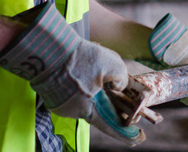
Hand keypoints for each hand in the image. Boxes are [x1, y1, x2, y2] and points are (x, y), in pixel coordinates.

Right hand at [0, 2, 144, 146]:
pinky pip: (71, 96)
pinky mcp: (52, 97)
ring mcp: (61, 106)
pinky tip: (84, 76)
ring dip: (93, 94)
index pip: (110, 126)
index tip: (139, 138)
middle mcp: (73, 112)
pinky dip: (80, 90)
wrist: (49, 49)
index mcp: (89, 109)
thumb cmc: (82, 58)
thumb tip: (120, 88)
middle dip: (108, 104)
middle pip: (97, 111)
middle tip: (121, 97)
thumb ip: (122, 79)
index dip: (125, 132)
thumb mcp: (113, 64)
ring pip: (84, 102)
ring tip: (99, 78)